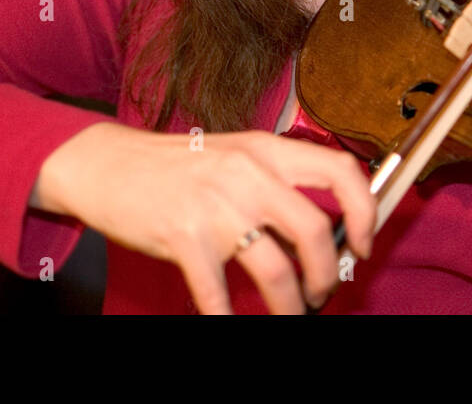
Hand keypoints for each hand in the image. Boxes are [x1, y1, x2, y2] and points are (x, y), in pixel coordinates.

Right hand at [32, 122, 375, 314]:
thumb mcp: (237, 158)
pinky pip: (217, 293)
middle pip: (314, 230)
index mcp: (269, 149)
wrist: (108, 162)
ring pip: (276, 269)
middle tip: (324, 291)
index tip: (363, 243)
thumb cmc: (178, 166)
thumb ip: (278, 182)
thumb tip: (325, 229)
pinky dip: (229, 318)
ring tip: (291, 314)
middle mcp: (248, 174)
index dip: (364, 211)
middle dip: (328, 274)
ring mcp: (215, 206)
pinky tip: (232, 323)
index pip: (341, 170)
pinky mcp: (182, 236)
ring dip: (291, 305)